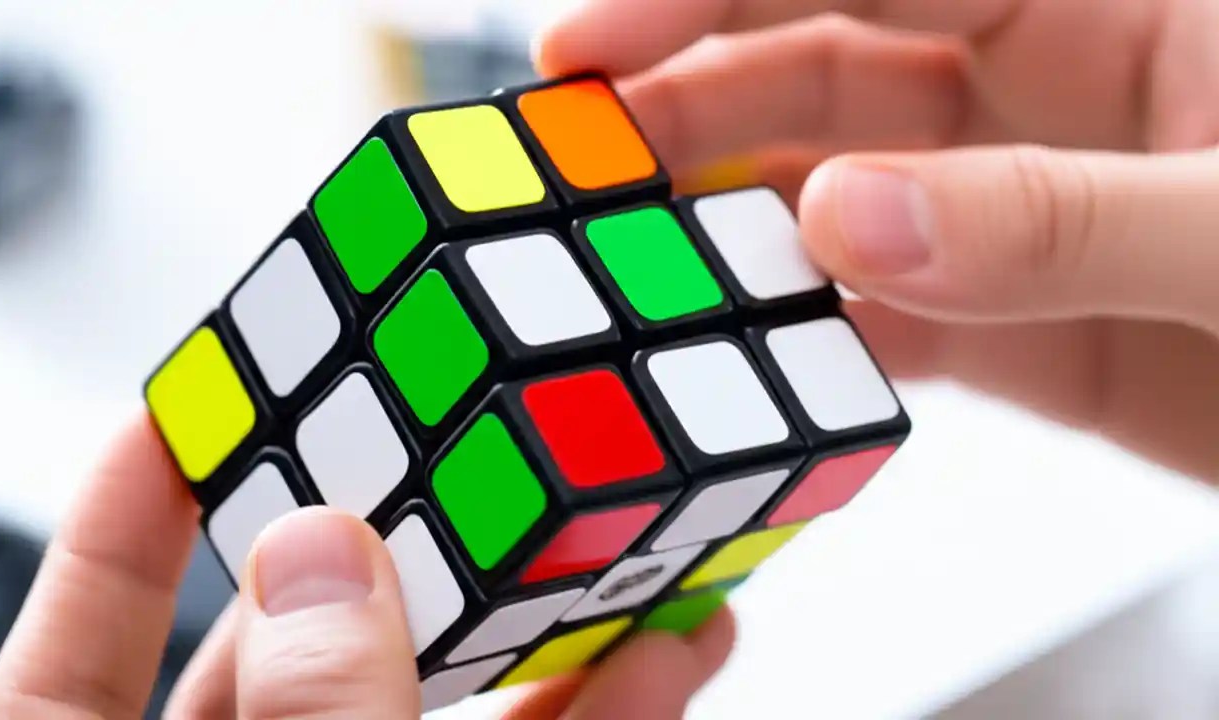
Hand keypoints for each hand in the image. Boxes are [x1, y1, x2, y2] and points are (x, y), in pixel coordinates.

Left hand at [0, 416, 733, 718]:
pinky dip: (600, 715)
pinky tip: (662, 657)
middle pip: (300, 653)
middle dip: (401, 537)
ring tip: (616, 525)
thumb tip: (320, 558)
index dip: (124, 521)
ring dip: (538, 624)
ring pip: (445, 711)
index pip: (83, 651)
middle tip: (462, 430)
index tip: (182, 402)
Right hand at [537, 0, 1218, 481]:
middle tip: (581, 164)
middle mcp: (1052, 88)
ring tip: (634, 270)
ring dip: (733, 230)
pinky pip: (888, 320)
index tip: (589, 41)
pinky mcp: (1032, 326)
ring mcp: (1028, 210)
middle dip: (690, 105)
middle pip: (825, 68)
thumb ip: (1049, 218)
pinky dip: (813, 340)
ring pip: (838, 198)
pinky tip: (752, 359)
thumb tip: (844, 221)